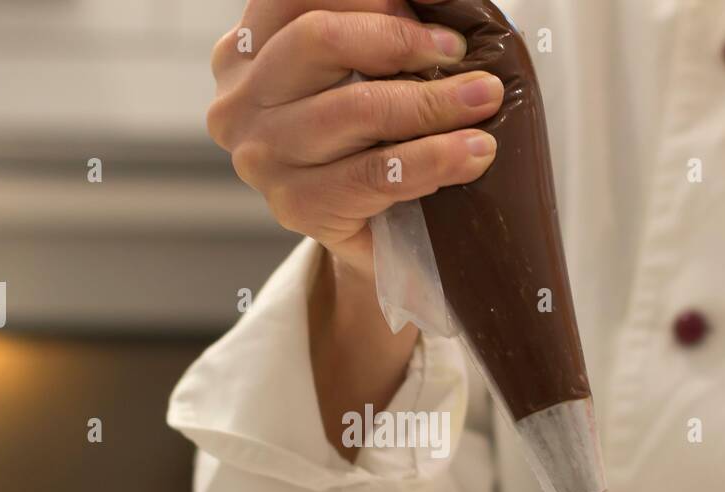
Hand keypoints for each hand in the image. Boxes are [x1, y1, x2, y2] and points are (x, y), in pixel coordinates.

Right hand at [206, 0, 502, 277]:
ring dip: (430, 103)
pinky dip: (431, 159)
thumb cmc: (371, 138)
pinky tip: (471, 153)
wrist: (376, 235)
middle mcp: (241, 100)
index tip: (432, 11)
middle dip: (400, 40)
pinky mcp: (296, 207)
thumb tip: (434, 1)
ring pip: (353, 109)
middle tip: (460, 53)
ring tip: (483, 100)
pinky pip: (373, 174)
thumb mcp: (364, 70)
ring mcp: (261, 157)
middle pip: (320, 40)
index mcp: (247, 50)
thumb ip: (378, 28)